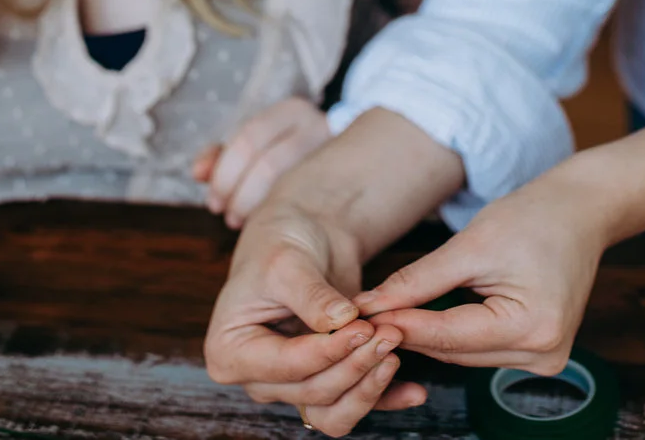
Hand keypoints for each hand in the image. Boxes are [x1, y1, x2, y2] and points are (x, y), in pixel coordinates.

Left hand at [193, 97, 331, 228]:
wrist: (347, 165)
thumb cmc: (283, 156)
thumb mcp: (254, 148)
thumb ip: (222, 157)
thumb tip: (197, 172)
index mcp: (292, 112)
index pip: (250, 136)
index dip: (225, 172)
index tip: (213, 201)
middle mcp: (318, 127)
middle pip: (269, 163)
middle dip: (239, 195)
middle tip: (227, 216)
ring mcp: (335, 154)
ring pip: (289, 184)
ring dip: (255, 208)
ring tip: (240, 222)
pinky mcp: (342, 180)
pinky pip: (307, 202)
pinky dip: (278, 214)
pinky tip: (267, 225)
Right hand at [204, 201, 426, 434]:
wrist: (302, 234)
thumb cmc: (281, 244)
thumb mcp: (289, 264)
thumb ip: (312, 296)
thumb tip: (343, 321)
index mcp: (231, 352)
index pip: (287, 365)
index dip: (328, 350)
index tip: (363, 327)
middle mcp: (259, 378)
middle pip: (312, 391)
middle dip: (354, 365)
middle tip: (388, 333)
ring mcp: (292, 384)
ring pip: (332, 410)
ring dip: (368, 387)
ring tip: (395, 353)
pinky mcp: (323, 380)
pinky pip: (352, 405)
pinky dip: (384, 399)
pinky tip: (414, 392)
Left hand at [354, 170, 609, 373]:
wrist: (583, 211)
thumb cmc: (535, 217)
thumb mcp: (472, 245)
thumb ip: (419, 281)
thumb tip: (372, 305)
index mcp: (532, 326)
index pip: (448, 335)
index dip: (399, 325)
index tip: (358, 317)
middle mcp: (543, 354)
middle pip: (454, 350)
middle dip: (409, 331)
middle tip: (360, 318)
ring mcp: (545, 359)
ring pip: (464, 354)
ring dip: (427, 335)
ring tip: (381, 317)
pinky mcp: (539, 352)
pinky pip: (481, 349)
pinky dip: (452, 334)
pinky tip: (420, 319)